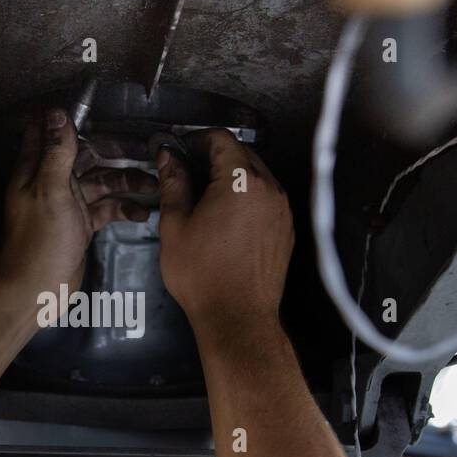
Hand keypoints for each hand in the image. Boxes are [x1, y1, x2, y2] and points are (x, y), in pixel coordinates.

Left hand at [0, 108, 149, 294]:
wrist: (36, 289)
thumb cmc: (40, 239)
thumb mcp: (50, 190)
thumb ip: (56, 152)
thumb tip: (57, 111)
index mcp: (37, 168)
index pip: (51, 131)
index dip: (74, 118)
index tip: (104, 110)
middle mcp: (52, 181)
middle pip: (87, 154)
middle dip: (116, 151)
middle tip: (148, 150)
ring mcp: (69, 203)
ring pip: (102, 181)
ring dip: (127, 181)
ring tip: (154, 185)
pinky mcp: (82, 224)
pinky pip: (106, 208)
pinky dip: (124, 208)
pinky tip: (143, 214)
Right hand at [156, 129, 293, 335]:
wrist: (238, 317)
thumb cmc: (203, 276)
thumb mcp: (176, 227)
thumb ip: (174, 185)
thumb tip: (170, 159)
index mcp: (240, 182)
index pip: (222, 139)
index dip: (198, 138)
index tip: (181, 148)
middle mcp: (269, 189)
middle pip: (242, 154)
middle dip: (215, 157)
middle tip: (189, 172)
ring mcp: (282, 209)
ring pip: (257, 176)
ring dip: (233, 177)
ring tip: (207, 197)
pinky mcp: (286, 229)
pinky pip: (267, 199)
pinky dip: (248, 198)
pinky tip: (228, 218)